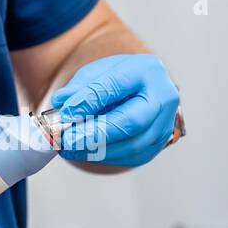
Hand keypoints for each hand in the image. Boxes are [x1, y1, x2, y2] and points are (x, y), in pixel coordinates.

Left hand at [50, 54, 180, 166]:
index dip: (89, 101)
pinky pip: (132, 157)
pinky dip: (106, 157)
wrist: (144, 90)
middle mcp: (163, 98)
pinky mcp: (159, 144)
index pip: (116, 86)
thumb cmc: (121, 79)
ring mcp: (165, 123)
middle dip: (96, 134)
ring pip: (133, 145)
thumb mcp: (99, 72)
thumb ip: (80, 86)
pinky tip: (86, 152)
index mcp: (147, 70)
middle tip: (68, 141)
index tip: (66, 114)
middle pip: (132, 122)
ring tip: (69, 149)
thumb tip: (62, 102)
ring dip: (97, 151)